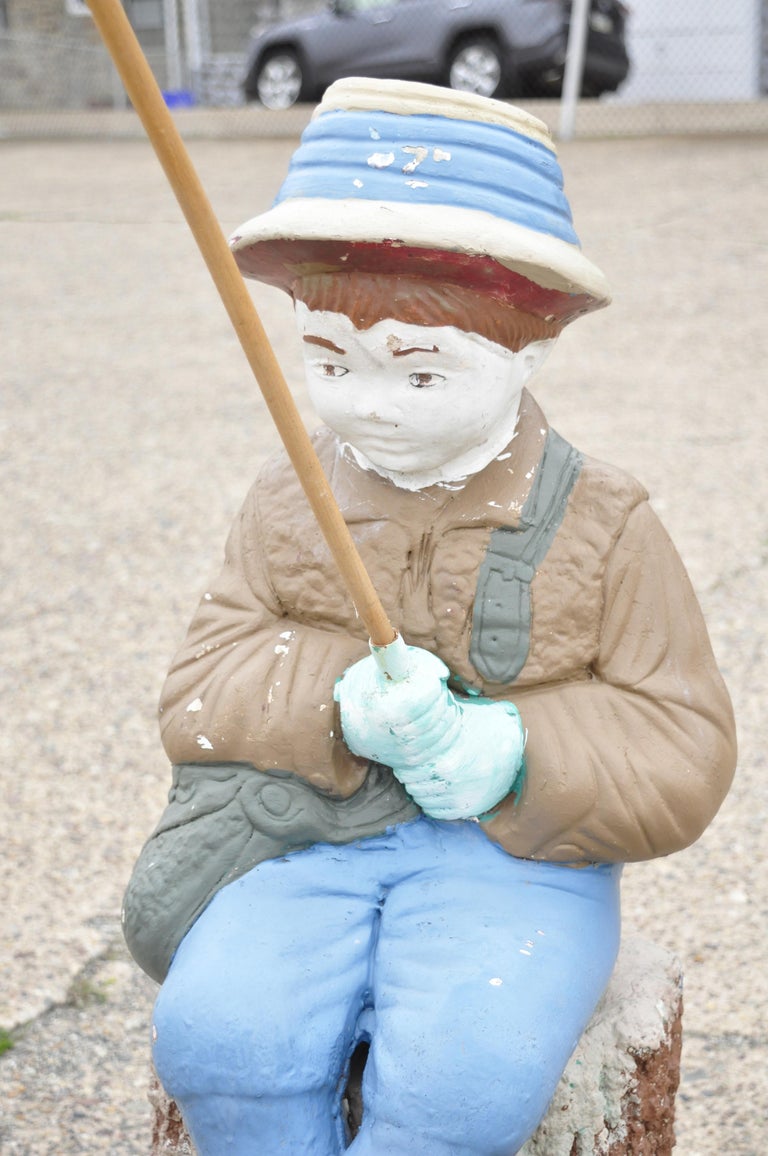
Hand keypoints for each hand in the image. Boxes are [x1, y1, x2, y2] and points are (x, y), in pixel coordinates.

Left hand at [335, 645, 524, 819]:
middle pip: (409, 781)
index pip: (403, 767)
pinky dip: (432, 800)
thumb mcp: (459, 709)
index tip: (406, 750)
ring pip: (419, 796)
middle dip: (410, 769)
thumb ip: (432, 697)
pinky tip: (437, 785)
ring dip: (420, 785)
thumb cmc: (482, 726)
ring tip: (429, 769)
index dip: (402, 758)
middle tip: (418, 757)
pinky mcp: (463, 810)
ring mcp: (456, 797)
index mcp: (443, 757)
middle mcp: (448, 779)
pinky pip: (433, 810)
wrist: (514, 750)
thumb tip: (401, 661)